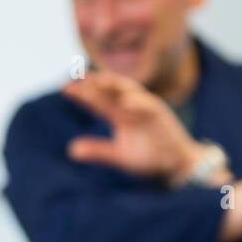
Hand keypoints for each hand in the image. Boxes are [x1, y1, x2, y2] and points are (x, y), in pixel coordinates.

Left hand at [62, 71, 204, 182]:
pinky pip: (149, 106)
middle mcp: (131, 107)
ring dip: (115, 84)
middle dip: (94, 83)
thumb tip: (71, 150)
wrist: (176, 165)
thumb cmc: (149, 157)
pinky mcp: (162, 115)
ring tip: (98, 80)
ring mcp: (147, 108)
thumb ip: (98, 151)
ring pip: (129, 91)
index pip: (97, 101)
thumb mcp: (119, 156)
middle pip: (110, 91)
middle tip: (77, 76)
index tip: (65, 88)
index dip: (82, 94)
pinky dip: (138, 102)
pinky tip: (125, 102)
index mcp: (119, 115)